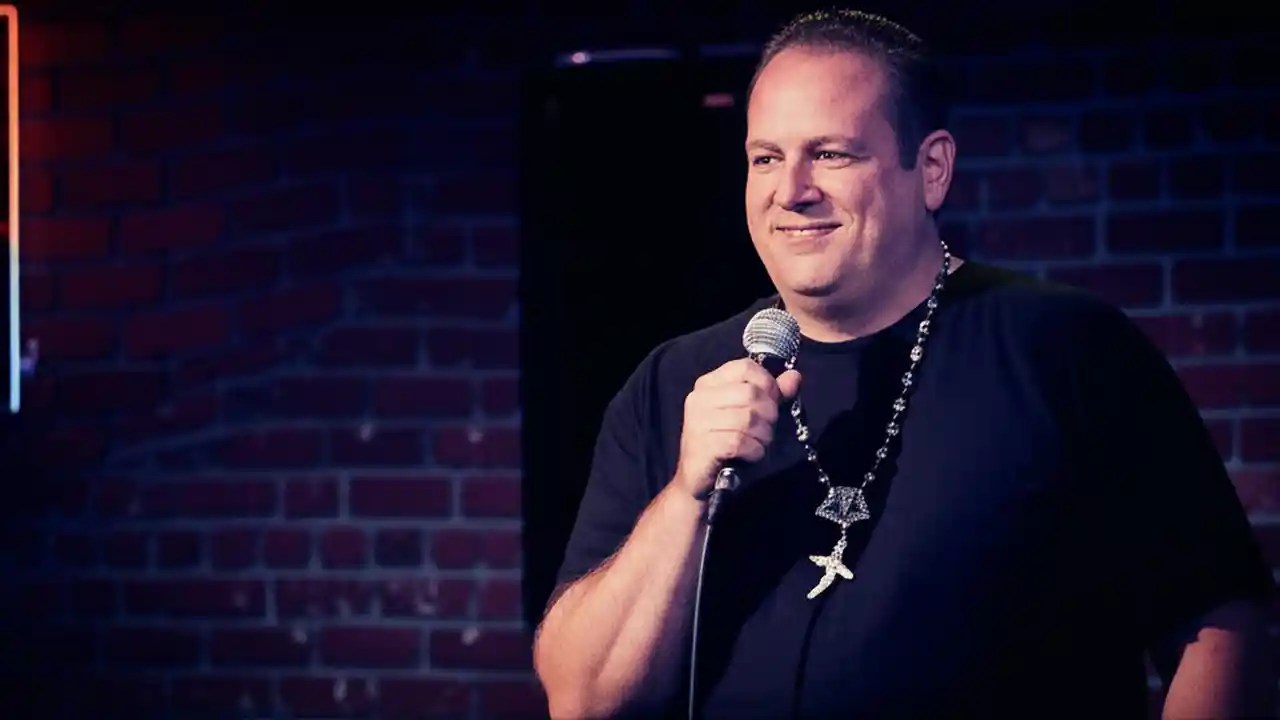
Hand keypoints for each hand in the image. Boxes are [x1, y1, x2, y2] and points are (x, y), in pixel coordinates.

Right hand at [673, 358, 801, 500]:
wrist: (699, 483)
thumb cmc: (727, 446)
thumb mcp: (752, 415)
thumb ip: (772, 395)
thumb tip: (794, 377)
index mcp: (708, 384)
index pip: (745, 367)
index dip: (768, 384)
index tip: (772, 403)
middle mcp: (699, 398)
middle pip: (750, 393)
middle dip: (769, 414)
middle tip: (765, 430)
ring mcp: (697, 422)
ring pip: (748, 418)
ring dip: (763, 435)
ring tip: (758, 444)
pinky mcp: (702, 446)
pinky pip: (740, 441)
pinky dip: (754, 451)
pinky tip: (751, 456)